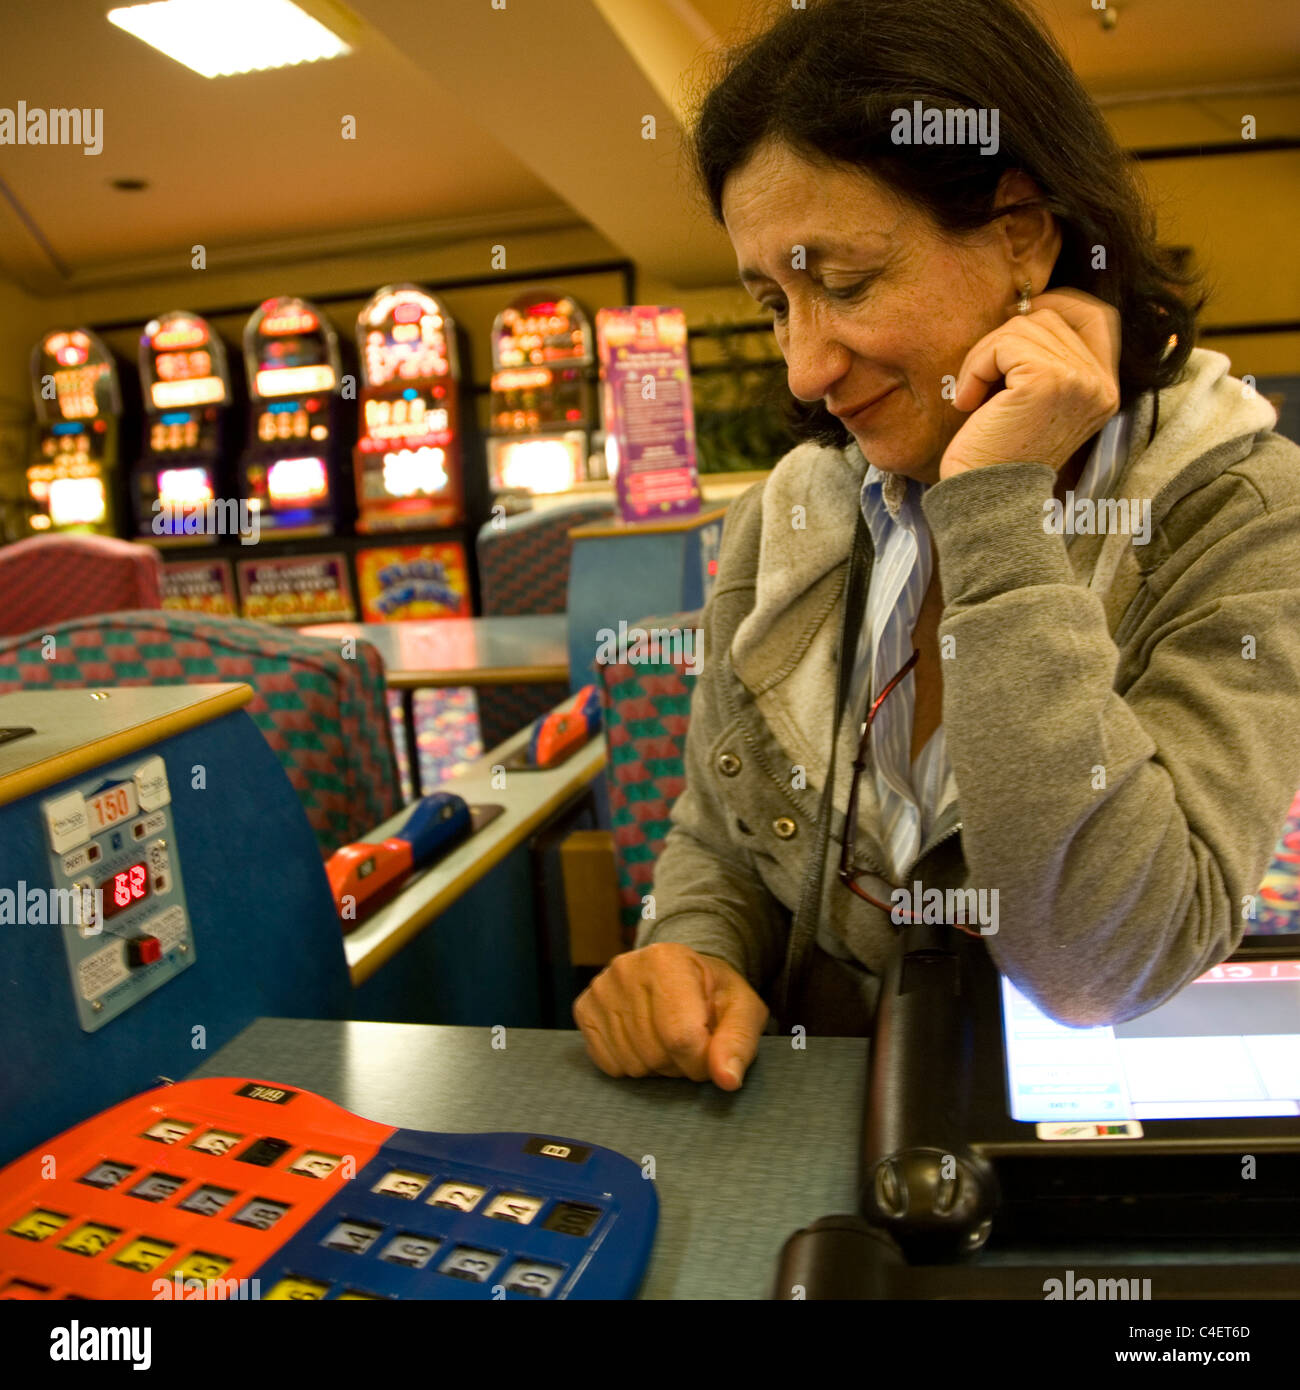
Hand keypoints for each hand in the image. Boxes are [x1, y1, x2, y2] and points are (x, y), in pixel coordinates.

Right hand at [573, 943, 768, 1089]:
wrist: (681, 973)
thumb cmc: (714, 993)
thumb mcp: (742, 1009)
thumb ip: (738, 1042)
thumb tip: (727, 1078)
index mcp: (667, 959)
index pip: (682, 1038)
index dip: (702, 1061)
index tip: (711, 1053)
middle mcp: (626, 968)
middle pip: (655, 1053)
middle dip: (680, 1063)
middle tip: (690, 1041)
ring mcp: (600, 989)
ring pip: (632, 1063)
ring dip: (657, 1066)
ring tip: (668, 1038)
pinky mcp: (584, 1009)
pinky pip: (609, 1064)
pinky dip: (631, 1064)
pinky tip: (645, 1040)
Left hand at [940, 288, 1120, 481]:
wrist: (984, 499)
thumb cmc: (998, 455)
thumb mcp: (1035, 403)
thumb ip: (1047, 361)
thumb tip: (1025, 309)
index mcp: (1104, 390)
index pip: (1100, 316)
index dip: (1058, 305)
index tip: (1017, 323)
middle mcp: (1100, 384)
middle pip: (1051, 317)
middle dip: (1005, 338)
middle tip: (982, 378)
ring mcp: (1079, 380)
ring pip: (1023, 325)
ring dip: (985, 356)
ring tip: (975, 396)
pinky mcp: (1048, 379)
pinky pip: (1003, 344)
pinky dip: (976, 366)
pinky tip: (969, 401)